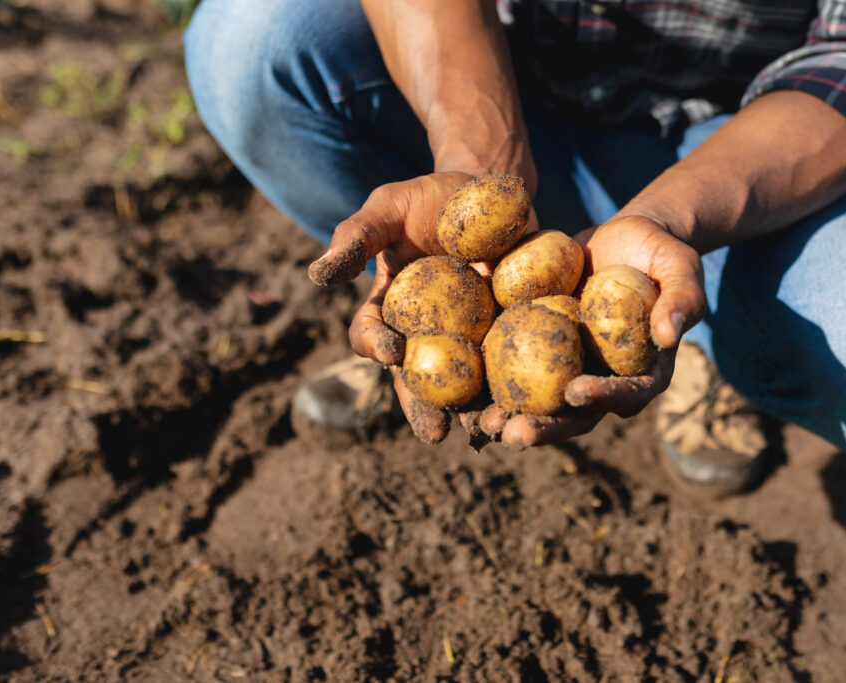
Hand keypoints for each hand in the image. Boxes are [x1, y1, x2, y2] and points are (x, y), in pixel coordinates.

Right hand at [308, 172, 530, 444]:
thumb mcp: (390, 206)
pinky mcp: (509, 332)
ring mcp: (468, 337)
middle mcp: (425, 332)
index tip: (391, 350)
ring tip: (484, 432)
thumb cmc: (432, 197)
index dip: (376, 346)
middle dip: (425, 409)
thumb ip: (358, 235)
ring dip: (472, 413)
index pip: (371, 336)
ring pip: (465, 386)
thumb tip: (316, 274)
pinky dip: (517, 389)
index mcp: (390, 309)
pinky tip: (529, 407)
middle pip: (419, 380)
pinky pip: (511, 366)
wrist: (491, 189)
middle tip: (435, 432)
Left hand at [481, 214, 706, 448]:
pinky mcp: (537, 352)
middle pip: (574, 415)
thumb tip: (672, 334)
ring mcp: (567, 371)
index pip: (625, 394)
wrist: (622, 239)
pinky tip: (459, 390)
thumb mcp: (681, 267)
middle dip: (544, 428)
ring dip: (509, 418)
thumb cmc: (660, 253)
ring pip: (538, 404)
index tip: (576, 393)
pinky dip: (488, 384)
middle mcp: (603, 381)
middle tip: (513, 434)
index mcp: (642, 373)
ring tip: (480, 424)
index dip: (602, 398)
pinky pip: (512, 372)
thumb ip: (683, 299)